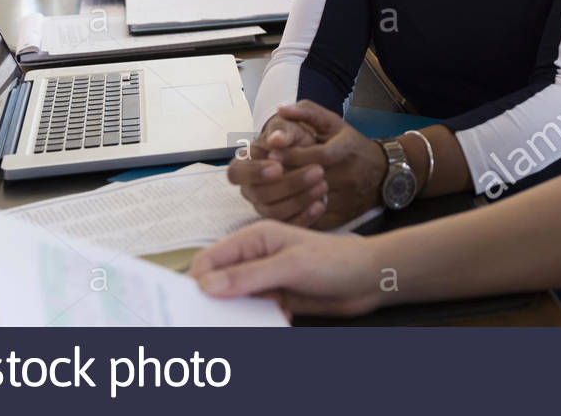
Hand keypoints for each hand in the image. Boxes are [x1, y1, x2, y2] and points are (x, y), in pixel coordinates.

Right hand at [190, 220, 384, 316]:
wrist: (369, 279)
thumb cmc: (334, 261)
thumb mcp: (290, 266)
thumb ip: (249, 276)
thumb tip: (207, 286)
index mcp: (254, 238)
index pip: (211, 258)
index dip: (197, 280)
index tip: (191, 304)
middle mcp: (255, 256)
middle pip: (219, 280)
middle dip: (215, 300)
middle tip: (214, 320)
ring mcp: (265, 278)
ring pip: (235, 299)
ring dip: (238, 313)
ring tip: (248, 323)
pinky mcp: (276, 297)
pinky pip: (254, 311)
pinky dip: (258, 320)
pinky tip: (277, 320)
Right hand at [226, 113, 326, 225]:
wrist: (315, 154)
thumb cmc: (297, 139)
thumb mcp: (292, 128)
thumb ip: (283, 130)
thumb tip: (276, 139)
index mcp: (245, 164)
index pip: (235, 173)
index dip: (254, 172)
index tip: (278, 167)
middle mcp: (251, 188)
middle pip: (259, 195)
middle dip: (289, 184)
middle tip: (317, 171)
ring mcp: (265, 207)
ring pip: (274, 212)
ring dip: (300, 199)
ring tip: (323, 185)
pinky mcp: (282, 220)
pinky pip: (288, 225)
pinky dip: (305, 217)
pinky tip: (320, 204)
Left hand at [271, 101, 385, 229]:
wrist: (383, 174)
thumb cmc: (352, 146)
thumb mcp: (334, 124)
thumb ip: (308, 113)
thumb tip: (281, 109)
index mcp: (345, 151)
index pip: (317, 156)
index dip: (292, 155)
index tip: (272, 153)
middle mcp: (348, 176)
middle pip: (312, 180)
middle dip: (285, 177)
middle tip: (264, 173)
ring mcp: (346, 199)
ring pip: (312, 202)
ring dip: (288, 198)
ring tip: (268, 190)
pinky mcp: (342, 217)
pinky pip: (316, 220)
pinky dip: (298, 215)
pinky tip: (283, 207)